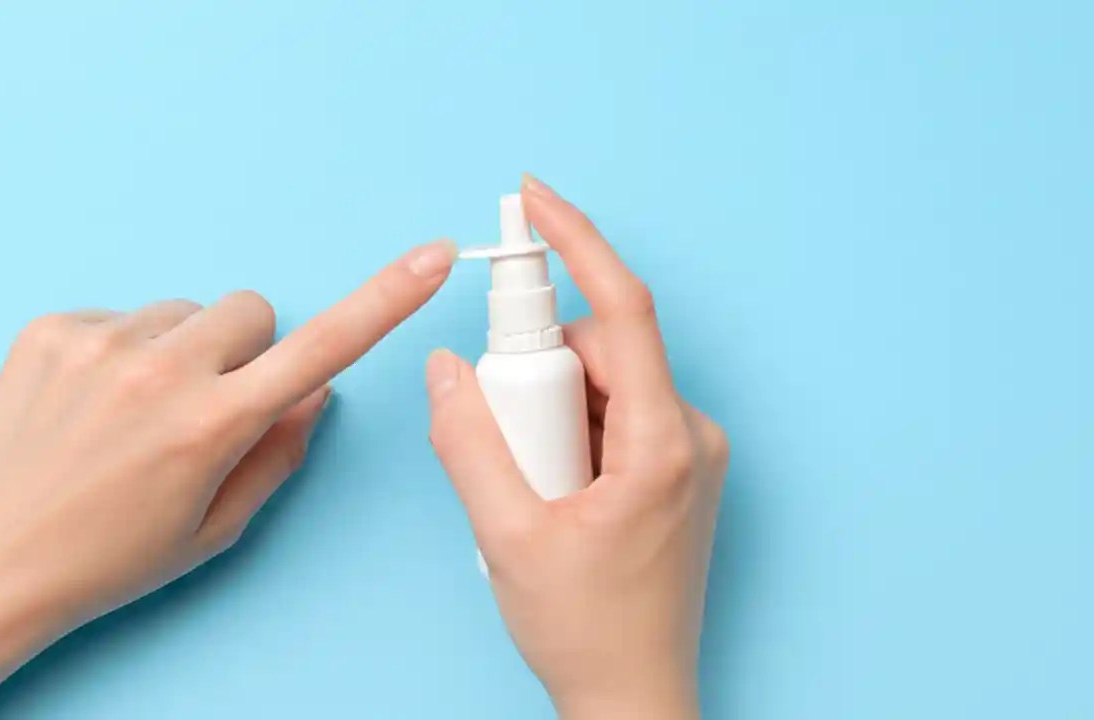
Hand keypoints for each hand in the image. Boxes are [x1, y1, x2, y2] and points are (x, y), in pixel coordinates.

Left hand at [0, 239, 457, 717]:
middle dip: (247, 350)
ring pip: (186, 312)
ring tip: (134, 413)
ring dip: (180, 350)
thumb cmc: (110, 557)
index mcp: (213, 427)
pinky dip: (123, 350)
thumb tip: (311, 389)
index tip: (431, 257)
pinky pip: (123, 315)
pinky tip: (91, 403)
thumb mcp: (215, 527)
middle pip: (251, 311)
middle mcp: (161, 372)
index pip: (322, 349)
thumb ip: (279, 452)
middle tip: (207, 406)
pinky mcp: (53, 328)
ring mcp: (101, 343)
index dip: (387, 298)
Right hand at [425, 177, 726, 719]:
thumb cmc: (584, 630)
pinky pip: (612, 414)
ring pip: (601, 383)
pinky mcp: (674, 471)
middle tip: (500, 439)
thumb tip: (443, 367)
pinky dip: (566, 430)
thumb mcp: (505, 537)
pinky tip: (549, 493)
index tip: (536, 198)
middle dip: (536, 371)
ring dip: (548, 408)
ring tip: (529, 490)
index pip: (625, 310)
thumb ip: (467, 442)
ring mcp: (687, 454)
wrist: (632, 699)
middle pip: (601, 350)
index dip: (580, 242)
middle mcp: (689, 435)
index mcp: (662, 443)